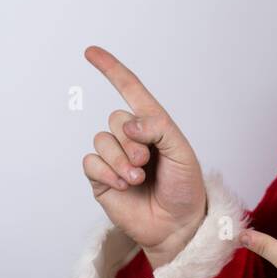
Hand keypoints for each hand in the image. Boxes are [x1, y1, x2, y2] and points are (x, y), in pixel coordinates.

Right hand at [81, 45, 206, 266]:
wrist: (177, 225)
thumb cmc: (185, 188)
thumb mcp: (182, 152)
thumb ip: (158, 128)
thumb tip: (127, 123)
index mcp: (153, 126)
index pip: (130, 90)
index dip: (111, 70)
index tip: (91, 52)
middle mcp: (131, 138)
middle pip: (116, 118)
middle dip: (131, 141)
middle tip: (147, 163)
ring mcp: (114, 158)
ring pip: (102, 140)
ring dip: (120, 160)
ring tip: (138, 178)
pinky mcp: (101, 178)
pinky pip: (91, 162)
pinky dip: (107, 172)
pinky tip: (123, 185)